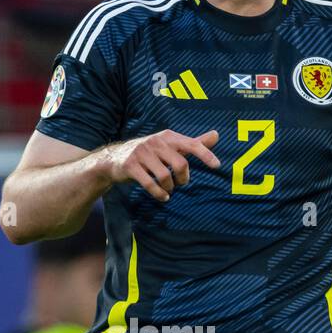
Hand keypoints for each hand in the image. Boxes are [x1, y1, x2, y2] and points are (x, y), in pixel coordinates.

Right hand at [104, 129, 220, 202]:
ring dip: (170, 188)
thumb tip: (216, 135)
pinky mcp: (130, 166)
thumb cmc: (150, 154)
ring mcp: (142, 153)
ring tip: (168, 190)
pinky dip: (159, 194)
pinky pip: (149, 184)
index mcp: (168, 137)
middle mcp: (155, 142)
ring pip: (165, 176)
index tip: (217, 165)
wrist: (115, 158)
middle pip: (180, 164)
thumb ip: (193, 143)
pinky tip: (163, 197)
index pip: (191, 144)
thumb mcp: (171, 146)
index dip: (205, 154)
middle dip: (183, 178)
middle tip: (180, 183)